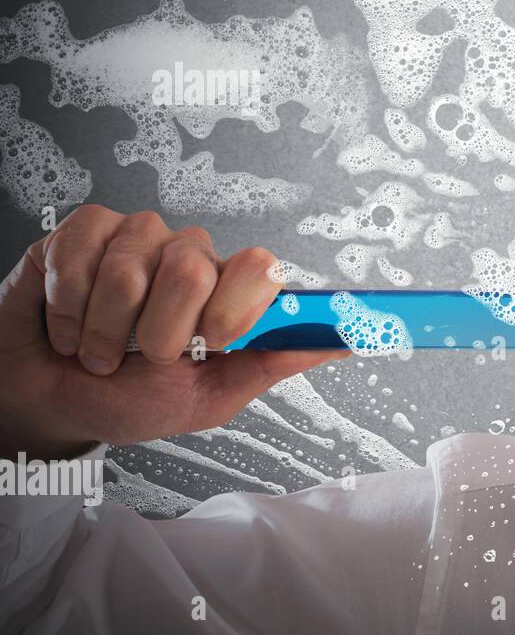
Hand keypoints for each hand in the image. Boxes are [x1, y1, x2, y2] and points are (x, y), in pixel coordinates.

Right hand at [0, 205, 347, 459]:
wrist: (51, 402)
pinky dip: (69, 305)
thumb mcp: (209, 396)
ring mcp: (140, 239)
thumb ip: (271, 361)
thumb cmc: (130, 399)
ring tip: (104, 350)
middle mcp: (191, 257)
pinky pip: (81, 252)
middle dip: (161, 331)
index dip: (235, 307)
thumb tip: (344, 340)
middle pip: (194, 266)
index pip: (261, 267)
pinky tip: (70, 324)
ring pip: (131, 267)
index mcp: (231, 292)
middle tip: (146, 357)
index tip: (211, 343)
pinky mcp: (85, 232)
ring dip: (107, 329)